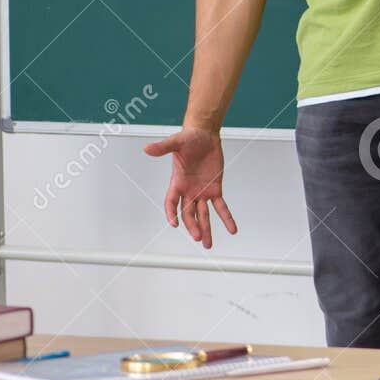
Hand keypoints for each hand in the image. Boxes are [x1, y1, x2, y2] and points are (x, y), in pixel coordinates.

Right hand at [143, 127, 236, 249]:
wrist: (204, 135)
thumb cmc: (189, 138)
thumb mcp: (176, 142)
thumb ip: (163, 147)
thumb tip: (147, 149)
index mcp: (177, 183)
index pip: (171, 202)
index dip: (171, 213)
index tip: (174, 224)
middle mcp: (188, 191)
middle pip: (188, 213)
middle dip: (192, 225)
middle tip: (197, 237)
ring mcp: (202, 192)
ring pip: (203, 215)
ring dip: (206, 229)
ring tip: (208, 244)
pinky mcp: (215, 189)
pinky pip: (221, 207)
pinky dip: (226, 218)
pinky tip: (232, 230)